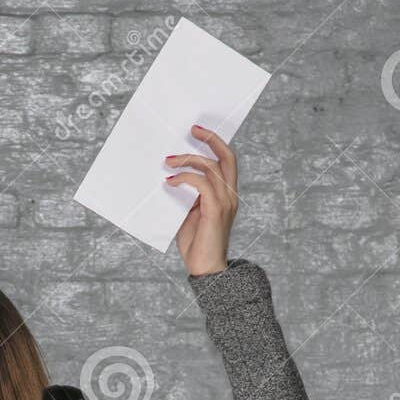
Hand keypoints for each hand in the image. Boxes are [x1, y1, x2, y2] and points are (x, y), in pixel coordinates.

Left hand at [166, 124, 238, 277]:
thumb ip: (186, 195)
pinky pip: (202, 184)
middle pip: (227, 157)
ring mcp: (225, 202)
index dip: (215, 143)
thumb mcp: (189, 213)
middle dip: (210, 139)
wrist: (205, 269)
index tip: (197, 131)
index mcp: (227, 194)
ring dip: (188, 159)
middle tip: (192, 129)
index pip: (227, 161)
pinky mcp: (215, 210)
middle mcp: (230, 195)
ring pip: (211, 167)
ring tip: (169, 161)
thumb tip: (169, 177)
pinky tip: (170, 181)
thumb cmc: (197, 244)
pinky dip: (185, 178)